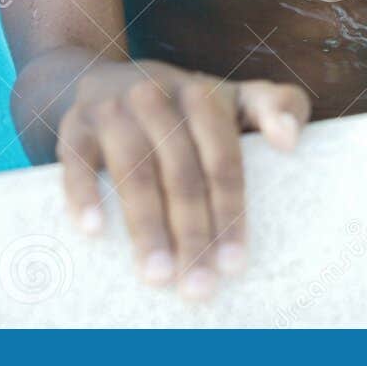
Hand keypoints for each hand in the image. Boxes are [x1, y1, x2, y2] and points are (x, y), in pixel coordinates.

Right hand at [56, 60, 309, 297]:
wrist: (103, 79)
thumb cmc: (185, 108)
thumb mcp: (235, 98)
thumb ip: (279, 106)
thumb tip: (292, 142)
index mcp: (203, 96)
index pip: (223, 160)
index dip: (230, 212)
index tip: (234, 263)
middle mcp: (158, 97)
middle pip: (181, 173)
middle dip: (192, 234)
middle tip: (197, 286)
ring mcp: (113, 110)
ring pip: (134, 172)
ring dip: (145, 227)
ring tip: (157, 275)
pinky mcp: (74, 125)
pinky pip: (75, 162)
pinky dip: (83, 195)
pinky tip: (93, 231)